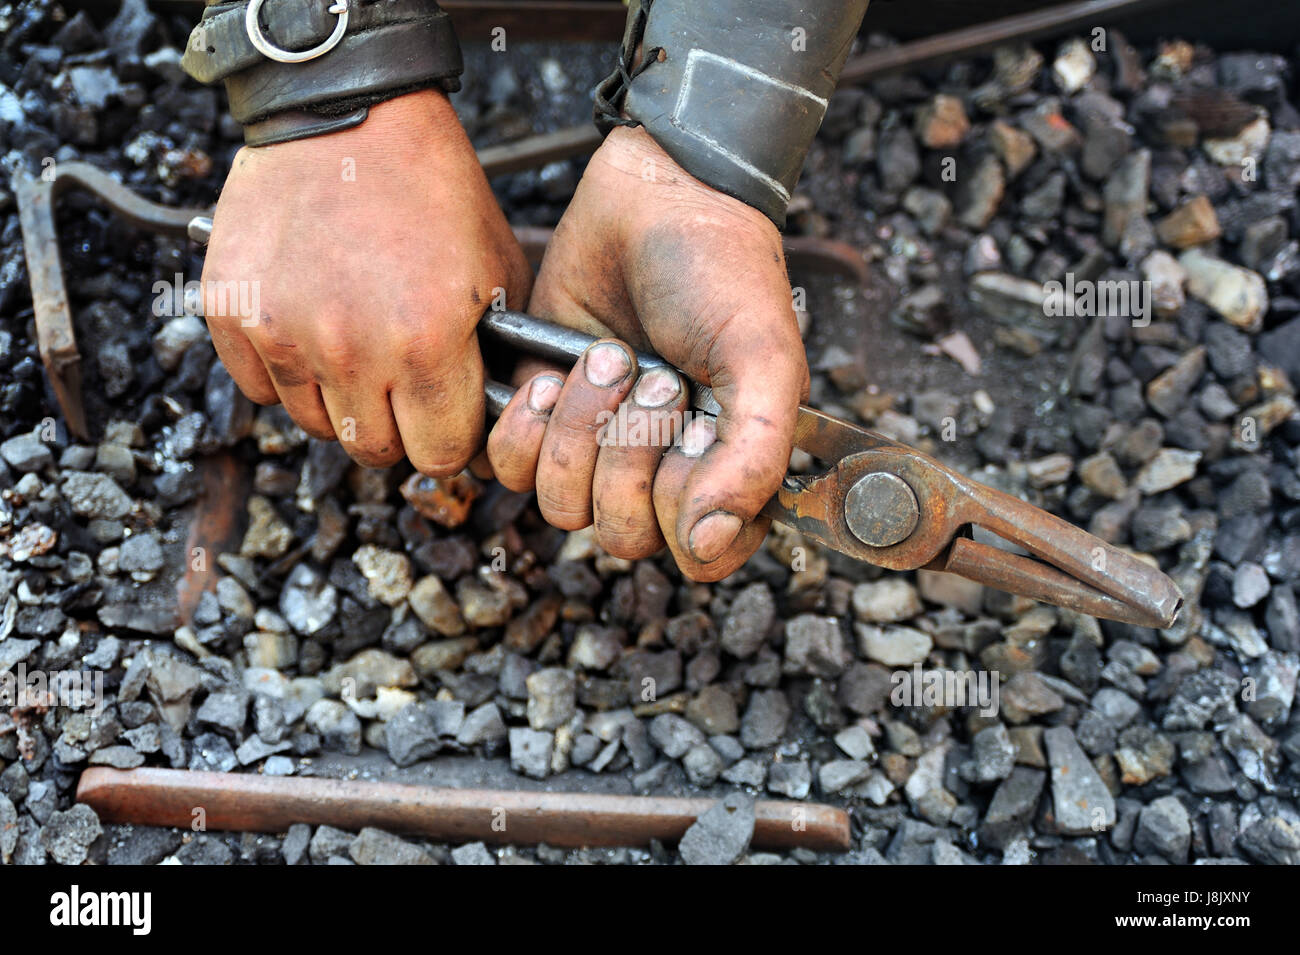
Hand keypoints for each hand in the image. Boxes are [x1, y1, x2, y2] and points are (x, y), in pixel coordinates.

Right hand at [201, 90, 530, 473]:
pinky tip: (309, 329)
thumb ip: (495, 356)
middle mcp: (351, 349)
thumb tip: (492, 419)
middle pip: (375, 451)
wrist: (347, 112)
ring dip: (340, 402)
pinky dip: (285, 373)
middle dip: (397, 428)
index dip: (450, 438)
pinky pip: (258, 389)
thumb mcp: (496, 272)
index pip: (440, 454)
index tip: (447, 418)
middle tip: (402, 387)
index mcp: (426, 343)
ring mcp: (283, 333)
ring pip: (316, 426)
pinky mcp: (232, 313)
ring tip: (356, 347)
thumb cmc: (431, 188)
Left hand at [487, 126, 807, 580]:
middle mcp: (660, 472)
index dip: (686, 502)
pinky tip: (555, 370)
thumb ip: (754, 458)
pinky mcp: (539, 415)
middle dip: (628, 453)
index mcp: (726, 472)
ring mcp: (595, 448)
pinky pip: (509, 469)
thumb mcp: (763, 360)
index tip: (698, 428)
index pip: (699, 555)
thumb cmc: (722, 274)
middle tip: (653, 375)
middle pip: (621, 535)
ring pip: (561, 506)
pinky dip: (526, 423)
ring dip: (580, 429)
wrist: (654, 195)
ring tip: (607, 358)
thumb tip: (708, 544)